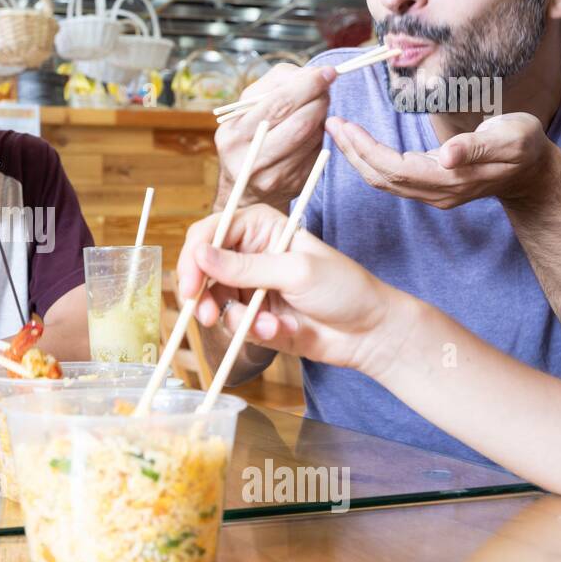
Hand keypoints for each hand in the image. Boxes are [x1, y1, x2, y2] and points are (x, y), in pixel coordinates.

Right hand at [177, 203, 404, 374]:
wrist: (370, 333)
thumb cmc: (343, 289)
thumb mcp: (295, 272)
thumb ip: (244, 267)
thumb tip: (200, 256)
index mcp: (259, 227)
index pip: (209, 233)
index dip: (193, 258)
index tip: (191, 286)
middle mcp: (248, 254)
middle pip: (201, 269)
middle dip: (203, 295)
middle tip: (208, 316)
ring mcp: (249, 286)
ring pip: (213, 301)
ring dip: (237, 318)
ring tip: (270, 326)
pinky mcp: (253, 316)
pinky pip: (233, 324)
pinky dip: (253, 331)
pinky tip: (281, 330)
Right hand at [216, 63, 337, 208]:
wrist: (242, 190)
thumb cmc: (247, 139)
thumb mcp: (245, 112)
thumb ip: (274, 87)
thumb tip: (312, 73)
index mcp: (234, 134)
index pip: (277, 103)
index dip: (307, 85)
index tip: (325, 72)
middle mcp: (251, 158)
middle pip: (300, 122)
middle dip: (320, 99)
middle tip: (326, 88)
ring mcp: (275, 175)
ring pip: (313, 136)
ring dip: (322, 116)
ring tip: (316, 107)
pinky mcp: (294, 183)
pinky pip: (318, 151)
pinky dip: (321, 135)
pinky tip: (312, 131)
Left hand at [325, 111, 551, 208]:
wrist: (533, 171)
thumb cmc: (525, 146)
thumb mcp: (512, 138)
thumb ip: (479, 145)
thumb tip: (448, 156)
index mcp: (452, 180)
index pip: (396, 168)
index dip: (366, 150)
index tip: (344, 127)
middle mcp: (437, 193)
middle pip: (382, 177)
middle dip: (353, 152)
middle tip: (331, 124)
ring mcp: (432, 194)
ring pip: (383, 181)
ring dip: (357, 157)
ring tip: (338, 131)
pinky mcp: (430, 189)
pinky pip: (391, 178)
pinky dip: (369, 161)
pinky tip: (358, 143)